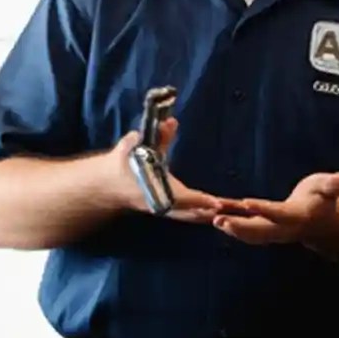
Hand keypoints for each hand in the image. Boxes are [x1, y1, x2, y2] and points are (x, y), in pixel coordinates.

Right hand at [108, 118, 228, 222]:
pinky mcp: (163, 210)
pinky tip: (213, 213)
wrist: (105, 182)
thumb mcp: (137, 146)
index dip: (199, 201)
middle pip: (190, 213)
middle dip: (210, 212)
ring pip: (188, 216)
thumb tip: (171, 121)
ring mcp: (162, 210)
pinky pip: (185, 215)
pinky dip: (198, 214)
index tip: (216, 203)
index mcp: (156, 190)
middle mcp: (161, 204)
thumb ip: (157, 136)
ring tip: (229, 213)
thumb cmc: (122, 163)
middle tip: (232, 210)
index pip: (182, 198)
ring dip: (207, 215)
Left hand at [212, 172, 338, 244]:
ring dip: (231, 229)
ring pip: (249, 234)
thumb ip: (336, 184)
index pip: (278, 214)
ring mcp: (272, 231)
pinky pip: (244, 229)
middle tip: (219, 220)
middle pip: (259, 230)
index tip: (247, 203)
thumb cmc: (323, 198)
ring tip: (213, 219)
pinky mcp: (263, 228)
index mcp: (297, 216)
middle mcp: (282, 228)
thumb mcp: (330, 186)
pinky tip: (213, 217)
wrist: (320, 221)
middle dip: (239, 227)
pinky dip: (230, 225)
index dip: (264, 209)